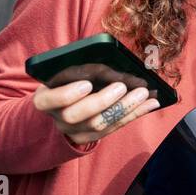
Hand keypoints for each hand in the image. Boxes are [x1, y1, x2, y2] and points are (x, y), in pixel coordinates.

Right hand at [32, 80, 159, 146]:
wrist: (56, 112)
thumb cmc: (62, 84)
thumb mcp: (60, 76)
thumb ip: (75, 70)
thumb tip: (106, 55)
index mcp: (44, 99)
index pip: (49, 100)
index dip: (67, 94)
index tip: (87, 83)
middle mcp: (57, 118)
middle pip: (78, 116)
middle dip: (102, 101)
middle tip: (121, 87)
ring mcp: (73, 132)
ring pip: (99, 124)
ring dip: (125, 107)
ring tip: (143, 93)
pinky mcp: (90, 139)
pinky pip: (114, 128)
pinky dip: (134, 114)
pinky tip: (151, 103)